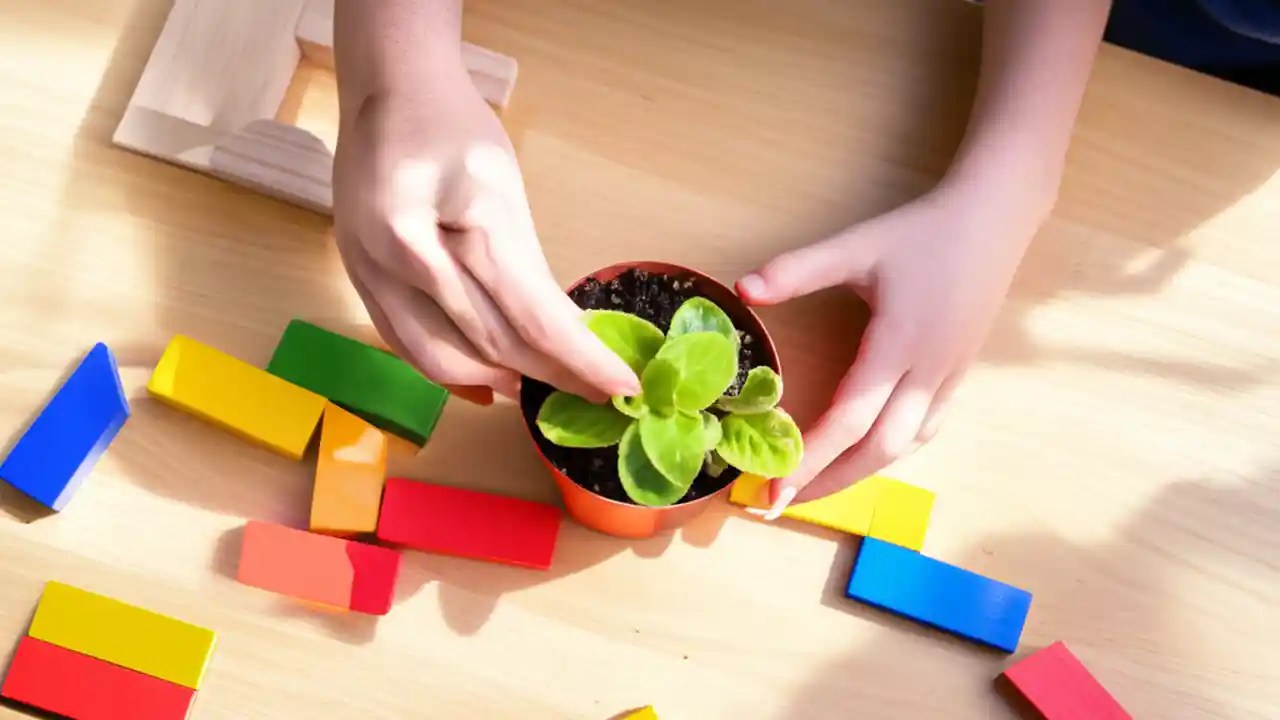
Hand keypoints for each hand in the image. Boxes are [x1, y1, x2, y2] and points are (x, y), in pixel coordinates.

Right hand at [332, 61, 639, 401]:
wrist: (385, 88)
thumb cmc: (453, 124)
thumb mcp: (505, 184)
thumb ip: (526, 264)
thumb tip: (559, 338)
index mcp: (460, 216)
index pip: (531, 313)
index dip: (578, 360)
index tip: (618, 386)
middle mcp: (405, 252)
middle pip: (488, 342)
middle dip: (547, 375)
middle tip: (592, 394)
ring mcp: (370, 269)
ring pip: (440, 358)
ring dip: (497, 381)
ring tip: (540, 388)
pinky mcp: (356, 277)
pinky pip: (403, 344)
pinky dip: (447, 371)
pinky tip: (483, 383)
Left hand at [737, 180, 1047, 511]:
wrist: (995, 216)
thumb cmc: (922, 231)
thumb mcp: (855, 245)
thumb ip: (797, 269)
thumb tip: (742, 289)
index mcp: (898, 345)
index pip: (849, 421)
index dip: (810, 460)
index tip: (774, 489)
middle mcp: (928, 372)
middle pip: (880, 450)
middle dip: (830, 482)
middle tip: (783, 502)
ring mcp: (949, 376)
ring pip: (907, 445)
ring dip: (861, 472)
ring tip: (818, 485)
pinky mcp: (960, 372)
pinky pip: (927, 427)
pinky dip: (893, 449)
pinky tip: (869, 452)